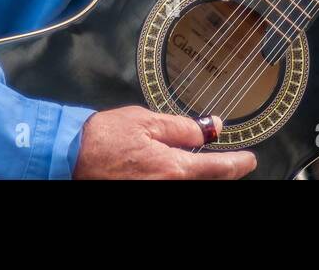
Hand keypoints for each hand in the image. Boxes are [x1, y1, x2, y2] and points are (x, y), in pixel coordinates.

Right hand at [72, 106, 256, 179]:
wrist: (68, 159)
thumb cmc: (105, 137)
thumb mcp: (146, 121)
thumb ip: (183, 126)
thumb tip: (212, 126)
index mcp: (173, 168)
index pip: (219, 169)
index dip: (239, 163)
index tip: (250, 159)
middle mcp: (170, 189)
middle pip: (208, 184)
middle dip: (222, 173)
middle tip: (231, 162)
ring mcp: (157, 196)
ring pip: (192, 189)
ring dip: (201, 178)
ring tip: (204, 165)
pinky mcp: (143, 197)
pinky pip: (173, 190)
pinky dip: (183, 181)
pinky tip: (177, 171)